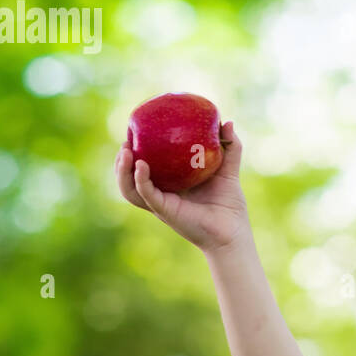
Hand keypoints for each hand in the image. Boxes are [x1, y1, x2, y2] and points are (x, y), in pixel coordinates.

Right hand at [115, 120, 249, 253]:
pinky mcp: (165, 211)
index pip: (145, 164)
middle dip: (121, 159)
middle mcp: (161, 193)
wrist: (233, 233)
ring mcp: (161, 203)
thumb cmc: (230, 206)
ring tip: (125, 151)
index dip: (135, 149)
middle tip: (127, 139)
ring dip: (121, 170)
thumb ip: (229, 148)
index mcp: (170, 183)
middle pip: (129, 176)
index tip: (135, 129)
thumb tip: (227, 122)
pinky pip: (146, 194)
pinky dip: (140, 179)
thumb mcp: (228, 171)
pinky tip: (141, 165)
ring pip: (129, 188)